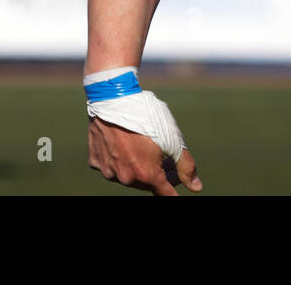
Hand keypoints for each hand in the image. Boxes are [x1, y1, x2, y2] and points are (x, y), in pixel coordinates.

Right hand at [87, 117, 201, 195]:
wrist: (112, 97)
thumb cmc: (145, 116)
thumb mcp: (172, 138)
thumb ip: (185, 165)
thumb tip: (196, 187)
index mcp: (146, 175)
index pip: (165, 194)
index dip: (174, 189)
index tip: (177, 184)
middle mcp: (125, 177)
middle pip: (146, 184)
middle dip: (158, 174)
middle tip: (165, 158)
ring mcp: (108, 170)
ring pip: (127, 175)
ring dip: (137, 166)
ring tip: (144, 147)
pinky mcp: (95, 160)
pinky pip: (110, 165)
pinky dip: (117, 158)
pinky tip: (122, 142)